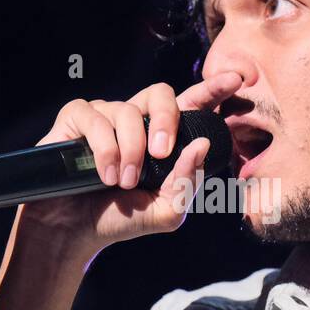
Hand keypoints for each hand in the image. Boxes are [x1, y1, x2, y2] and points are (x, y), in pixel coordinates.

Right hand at [17, 72, 244, 256]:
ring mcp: (105, 116)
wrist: (73, 230)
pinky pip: (95, 118)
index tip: (236, 79)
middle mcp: (135, 121)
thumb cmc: (120, 219)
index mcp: (162, 138)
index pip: (191, 105)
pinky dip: (104, 148)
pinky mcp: (76, 118)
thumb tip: (201, 145)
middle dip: (166, 119)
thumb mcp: (165, 212)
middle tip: (161, 152)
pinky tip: (104, 174)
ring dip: (130, 150)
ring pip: (127, 111)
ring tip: (123, 183)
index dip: (212, 89)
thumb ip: (187, 183)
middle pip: (161, 93)